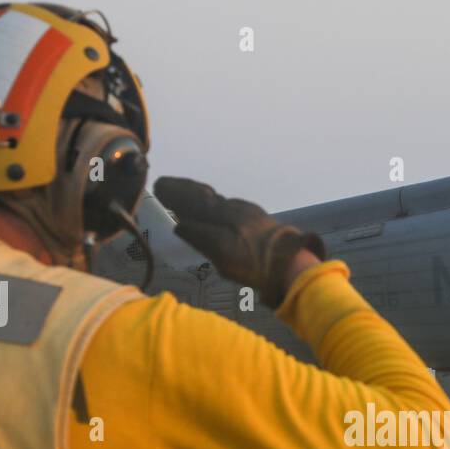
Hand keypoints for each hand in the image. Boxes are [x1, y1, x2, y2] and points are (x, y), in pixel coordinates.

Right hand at [152, 177, 325, 308]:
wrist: (291, 263)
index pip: (192, 200)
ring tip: (184, 194)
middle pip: (204, 196)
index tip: (158, 187)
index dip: (174, 195)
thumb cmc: (254, 262)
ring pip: (217, 201)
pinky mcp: (259, 221)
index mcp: (223, 213)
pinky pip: (229, 207)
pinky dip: (214, 205)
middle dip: (183, 190)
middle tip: (165, 185)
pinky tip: (214, 208)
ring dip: (198, 196)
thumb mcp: (221, 252)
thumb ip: (200, 236)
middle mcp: (234, 208)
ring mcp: (248, 213)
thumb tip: (180, 225)